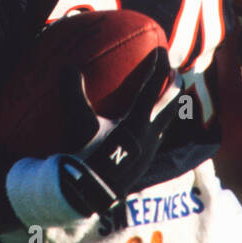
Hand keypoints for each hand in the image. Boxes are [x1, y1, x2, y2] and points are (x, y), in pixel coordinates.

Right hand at [55, 48, 181, 215]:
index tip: (161, 49)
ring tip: (169, 94)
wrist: (90, 193)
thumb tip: (68, 66)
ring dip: (170, 104)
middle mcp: (151, 133)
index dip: (158, 65)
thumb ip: (73, 93)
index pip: (153, 86)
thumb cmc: (84, 156)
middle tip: (173, 68)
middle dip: (173, 83)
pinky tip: (153, 124)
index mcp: (138, 121)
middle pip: (171, 102)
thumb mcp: (78, 124)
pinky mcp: (146, 161)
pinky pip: (160, 134)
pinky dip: (161, 122)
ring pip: (169, 120)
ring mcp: (151, 148)